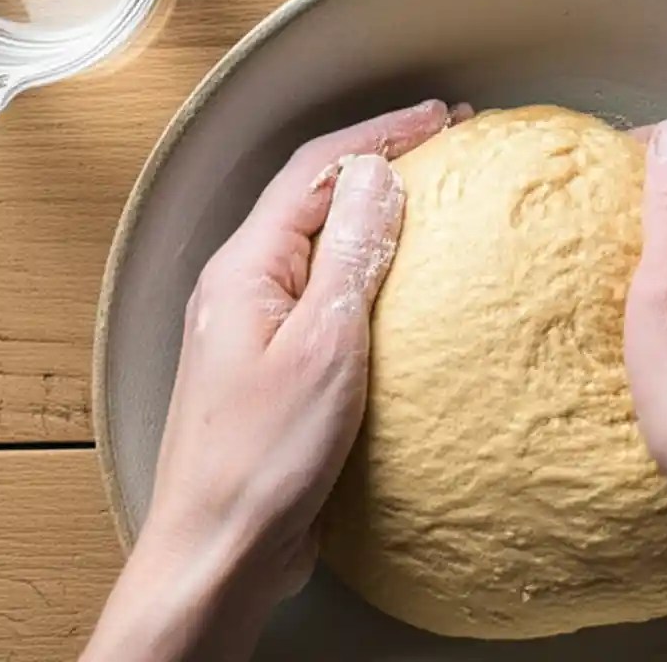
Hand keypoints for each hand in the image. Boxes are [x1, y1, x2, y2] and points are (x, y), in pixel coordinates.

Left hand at [84, 100, 470, 661]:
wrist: (219, 549)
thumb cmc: (262, 458)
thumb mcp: (324, 345)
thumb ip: (351, 256)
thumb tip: (377, 175)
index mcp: (247, 268)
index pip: (318, 171)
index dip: (384, 134)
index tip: (444, 118)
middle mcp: (245, 287)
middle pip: (316, 198)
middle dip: (382, 161)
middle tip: (448, 145)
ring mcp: (258, 328)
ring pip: (322, 246)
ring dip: (378, 214)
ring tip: (436, 202)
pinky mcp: (277, 367)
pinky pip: (327, 295)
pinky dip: (370, 271)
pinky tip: (406, 286)